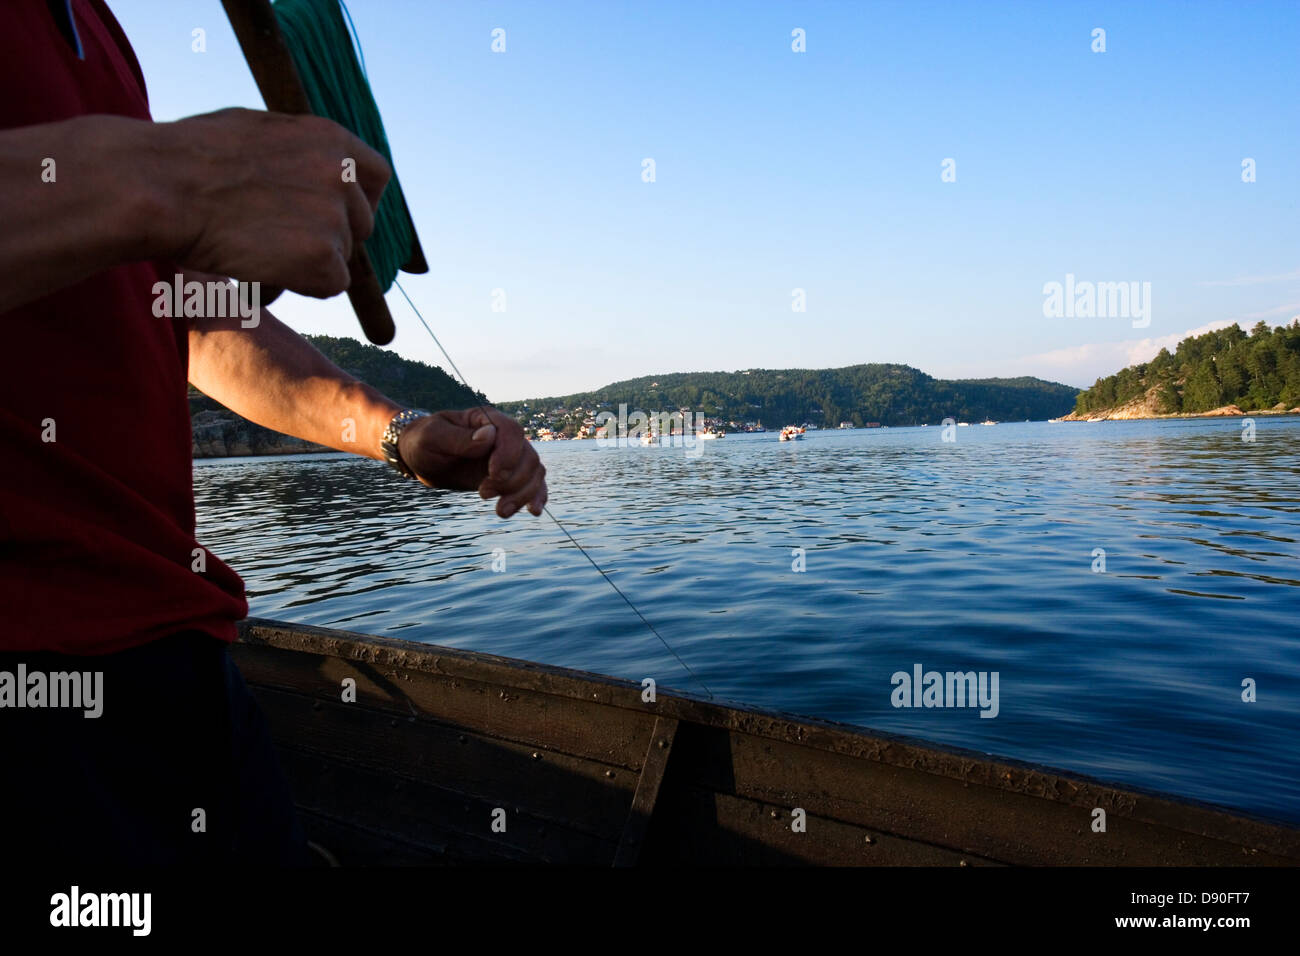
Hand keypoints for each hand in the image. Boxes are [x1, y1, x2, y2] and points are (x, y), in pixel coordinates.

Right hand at [149, 108, 390, 297]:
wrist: (157, 184)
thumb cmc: (187, 157)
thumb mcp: (256, 132)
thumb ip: (298, 152)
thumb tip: (317, 167)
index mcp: (329, 138)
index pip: (375, 176)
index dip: (357, 201)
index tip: (336, 216)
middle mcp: (341, 174)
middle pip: (359, 225)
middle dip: (327, 237)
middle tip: (278, 240)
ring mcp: (334, 217)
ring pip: (340, 258)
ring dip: (304, 262)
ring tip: (253, 248)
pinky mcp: (322, 258)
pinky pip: (329, 286)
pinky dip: (299, 285)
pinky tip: (260, 269)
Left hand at [398, 408, 547, 517]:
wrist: (421, 458)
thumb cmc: (423, 442)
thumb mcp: (432, 438)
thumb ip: (459, 438)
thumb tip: (489, 436)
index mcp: (486, 419)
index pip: (512, 431)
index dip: (508, 454)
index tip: (492, 474)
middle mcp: (503, 437)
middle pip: (527, 456)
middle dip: (512, 480)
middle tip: (483, 494)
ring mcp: (509, 457)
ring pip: (534, 472)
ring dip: (523, 494)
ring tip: (501, 511)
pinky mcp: (509, 476)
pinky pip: (533, 484)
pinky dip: (537, 497)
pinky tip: (533, 511)